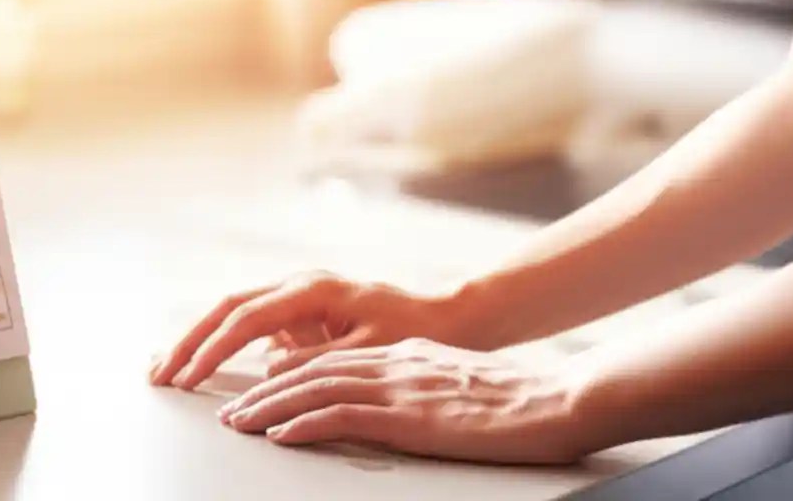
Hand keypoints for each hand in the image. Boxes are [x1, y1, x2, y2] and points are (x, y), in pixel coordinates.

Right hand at [149, 272, 478, 389]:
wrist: (446, 316)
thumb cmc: (412, 331)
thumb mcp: (367, 351)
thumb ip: (317, 359)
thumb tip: (270, 370)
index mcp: (311, 290)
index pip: (246, 320)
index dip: (212, 350)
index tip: (187, 379)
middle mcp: (297, 285)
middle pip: (226, 309)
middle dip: (189, 341)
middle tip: (158, 374)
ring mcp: (297, 297)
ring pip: (234, 314)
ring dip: (200, 341)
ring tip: (167, 369)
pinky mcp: (301, 313)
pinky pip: (252, 327)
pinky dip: (224, 344)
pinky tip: (202, 364)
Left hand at [216, 339, 597, 464]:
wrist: (562, 398)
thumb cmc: (520, 401)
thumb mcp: (457, 384)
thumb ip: (417, 385)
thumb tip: (387, 403)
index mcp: (405, 356)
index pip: (330, 362)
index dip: (286, 377)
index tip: (257, 393)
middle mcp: (395, 364)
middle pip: (311, 372)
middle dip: (263, 393)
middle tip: (230, 412)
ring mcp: (402, 388)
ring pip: (316, 391)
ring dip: (269, 409)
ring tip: (238, 425)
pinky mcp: (413, 417)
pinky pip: (344, 417)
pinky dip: (304, 425)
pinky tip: (281, 436)